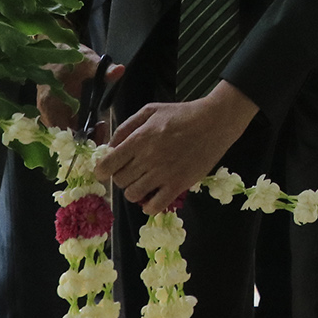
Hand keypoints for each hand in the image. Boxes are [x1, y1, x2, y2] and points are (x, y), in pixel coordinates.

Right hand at [37, 48, 126, 133]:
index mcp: (50, 101)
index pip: (62, 131)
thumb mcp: (89, 61)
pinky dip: (80, 129)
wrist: (56, 49)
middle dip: (84, 139)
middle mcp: (46, 112)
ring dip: (83, 135)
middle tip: (103, 129)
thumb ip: (104, 69)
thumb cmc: (71, 56)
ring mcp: (49, 113)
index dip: (80, 138)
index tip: (99, 129)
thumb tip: (119, 71)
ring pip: (66, 134)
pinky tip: (95, 124)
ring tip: (101, 127)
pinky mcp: (55, 113)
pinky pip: (66, 128)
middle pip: (64, 137)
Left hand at [98, 82, 260, 213]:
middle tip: (133, 171)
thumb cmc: (182, 114)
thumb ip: (126, 127)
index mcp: (139, 138)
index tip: (105, 171)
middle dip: (122, 176)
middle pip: (120, 181)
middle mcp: (148, 158)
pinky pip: (154, 206)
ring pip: (133, 195)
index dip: (102, 170)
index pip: (108, 165)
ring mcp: (163, 174)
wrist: (215, 122)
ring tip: (144, 182)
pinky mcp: (178, 185)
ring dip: (134, 190)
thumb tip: (110, 147)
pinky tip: (153, 196)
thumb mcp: (151, 110)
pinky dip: (149, 205)